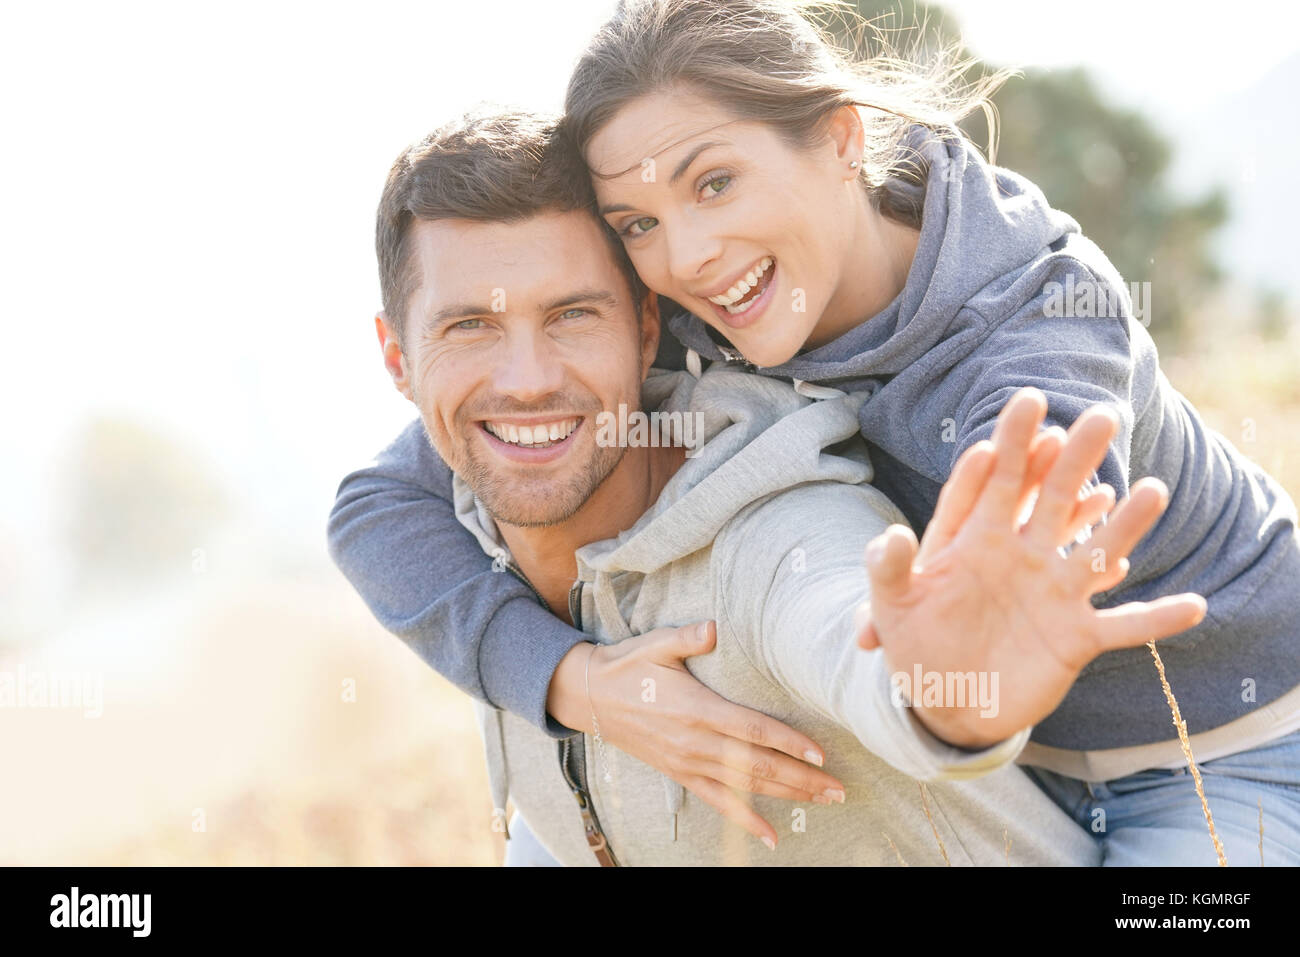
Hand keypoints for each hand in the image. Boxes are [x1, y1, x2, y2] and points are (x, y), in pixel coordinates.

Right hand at [547, 621, 844, 848]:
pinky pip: (718, 803)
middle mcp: (696, 742)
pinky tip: (772, 836)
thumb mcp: (655, 644)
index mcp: (696, 709)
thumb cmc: (628, 666)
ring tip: (824, 801)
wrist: (589, 697)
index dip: (787, 743)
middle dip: (803, 778)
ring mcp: (689, 763)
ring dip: (788, 795)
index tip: (820, 754)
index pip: (752, 729)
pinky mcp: (681, 775)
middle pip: (758, 765)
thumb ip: (688, 637)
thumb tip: (714, 628)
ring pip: (746, 786)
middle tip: (840, 787)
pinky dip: (746, 821)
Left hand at [855, 387, 1206, 747]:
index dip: (1010, 446)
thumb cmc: (915, 645)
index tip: (1027, 406)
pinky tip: (1193, 607)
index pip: (993, 483)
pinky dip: (1156, 619)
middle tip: (1102, 415)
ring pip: (1097, 552)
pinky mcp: (1074, 638)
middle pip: (1052, 498)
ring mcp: (1053, 595)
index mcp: (975, 542)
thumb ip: (889, 571)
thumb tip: (893, 537)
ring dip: (1126, 526)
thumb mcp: (893, 607)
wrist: (947, 699)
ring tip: (1154, 490)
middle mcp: (1022, 558)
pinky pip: (1123, 626)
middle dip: (1075, 459)